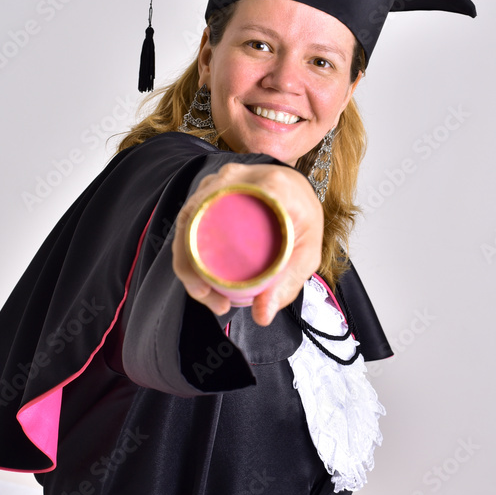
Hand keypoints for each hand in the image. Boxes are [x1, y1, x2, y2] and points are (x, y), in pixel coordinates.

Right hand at [172, 162, 322, 325]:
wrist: (295, 187)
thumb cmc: (302, 217)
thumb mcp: (307, 252)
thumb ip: (289, 283)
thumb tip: (261, 316)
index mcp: (269, 185)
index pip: (231, 217)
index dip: (214, 256)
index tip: (216, 291)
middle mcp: (236, 178)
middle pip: (200, 224)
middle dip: (193, 269)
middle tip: (211, 300)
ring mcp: (216, 182)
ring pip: (188, 225)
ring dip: (188, 263)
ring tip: (206, 295)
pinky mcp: (205, 190)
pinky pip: (188, 221)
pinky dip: (188, 252)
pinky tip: (200, 278)